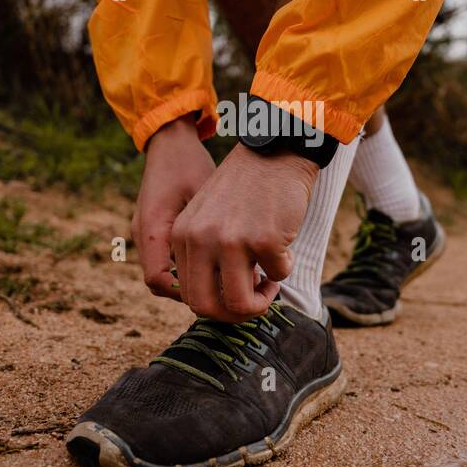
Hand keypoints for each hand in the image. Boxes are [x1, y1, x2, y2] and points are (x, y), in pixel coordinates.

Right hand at [131, 117, 214, 300]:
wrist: (170, 144)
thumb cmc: (190, 164)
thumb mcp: (206, 194)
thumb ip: (216, 231)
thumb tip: (246, 269)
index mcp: (152, 229)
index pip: (158, 281)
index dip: (187, 292)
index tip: (222, 288)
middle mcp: (144, 237)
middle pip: (164, 284)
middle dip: (197, 293)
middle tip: (232, 292)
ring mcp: (147, 235)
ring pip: (168, 275)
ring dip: (196, 280)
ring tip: (231, 276)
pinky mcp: (156, 232)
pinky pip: (170, 260)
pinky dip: (193, 266)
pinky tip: (220, 259)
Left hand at [171, 143, 318, 321]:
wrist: (275, 151)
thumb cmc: (246, 187)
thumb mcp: (207, 216)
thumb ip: (202, 253)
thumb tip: (215, 301)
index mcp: (181, 236)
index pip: (188, 293)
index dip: (215, 302)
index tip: (234, 290)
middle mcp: (200, 240)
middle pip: (206, 308)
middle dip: (233, 315)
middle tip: (252, 303)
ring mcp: (231, 241)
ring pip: (240, 304)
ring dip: (260, 300)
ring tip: (270, 281)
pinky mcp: (264, 240)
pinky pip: (278, 276)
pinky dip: (285, 268)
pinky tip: (284, 245)